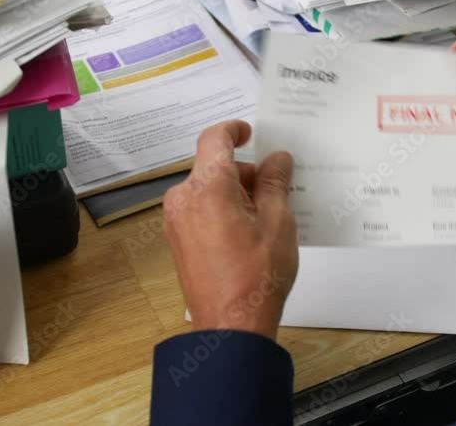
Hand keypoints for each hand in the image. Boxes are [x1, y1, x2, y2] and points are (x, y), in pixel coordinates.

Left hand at [163, 120, 297, 339]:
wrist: (231, 326)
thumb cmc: (255, 278)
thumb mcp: (278, 222)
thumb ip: (275, 183)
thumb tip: (277, 159)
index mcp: (207, 187)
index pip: (214, 139)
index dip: (233, 130)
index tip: (249, 132)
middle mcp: (184, 199)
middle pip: (214, 167)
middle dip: (245, 172)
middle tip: (277, 189)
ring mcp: (177, 220)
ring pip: (208, 189)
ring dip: (235, 193)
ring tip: (267, 217)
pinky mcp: (178, 239)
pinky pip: (201, 209)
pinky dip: (223, 209)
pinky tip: (249, 230)